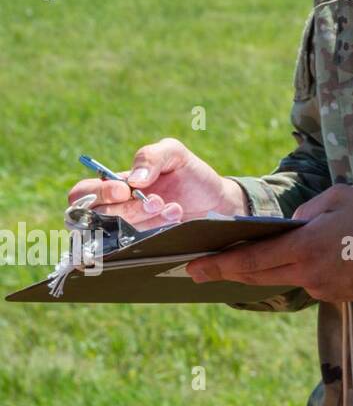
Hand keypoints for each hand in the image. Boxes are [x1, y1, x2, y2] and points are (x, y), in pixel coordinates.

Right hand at [66, 138, 245, 230]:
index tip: (124, 190)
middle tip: (156, 201)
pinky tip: (174, 221)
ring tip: (174, 208)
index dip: (97, 193)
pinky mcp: (142, 248)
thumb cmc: (190, 175)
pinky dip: (152, 236)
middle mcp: (115, 211)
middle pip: (94, 217)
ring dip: (144, 222)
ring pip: (115, 235)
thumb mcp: (174, 154)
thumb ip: (150, 156)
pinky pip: (131, 251)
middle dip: (126, 210)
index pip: (81, 194)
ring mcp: (127, 232)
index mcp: (114, 185)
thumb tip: (133, 180)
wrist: (217, 202)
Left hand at [186, 185, 352, 303]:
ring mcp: (320, 288)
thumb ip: (307, 209)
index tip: (192, 266)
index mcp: (305, 246)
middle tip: (197, 271)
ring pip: (278, 280)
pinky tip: (290, 260)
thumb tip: (291, 224)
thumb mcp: (341, 196)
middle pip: (256, 276)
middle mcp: (307, 273)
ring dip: (257, 272)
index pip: (251, 259)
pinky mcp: (333, 295)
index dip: (219, 264)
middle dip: (225, 273)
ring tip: (237, 262)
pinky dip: (291, 271)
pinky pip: (303, 281)